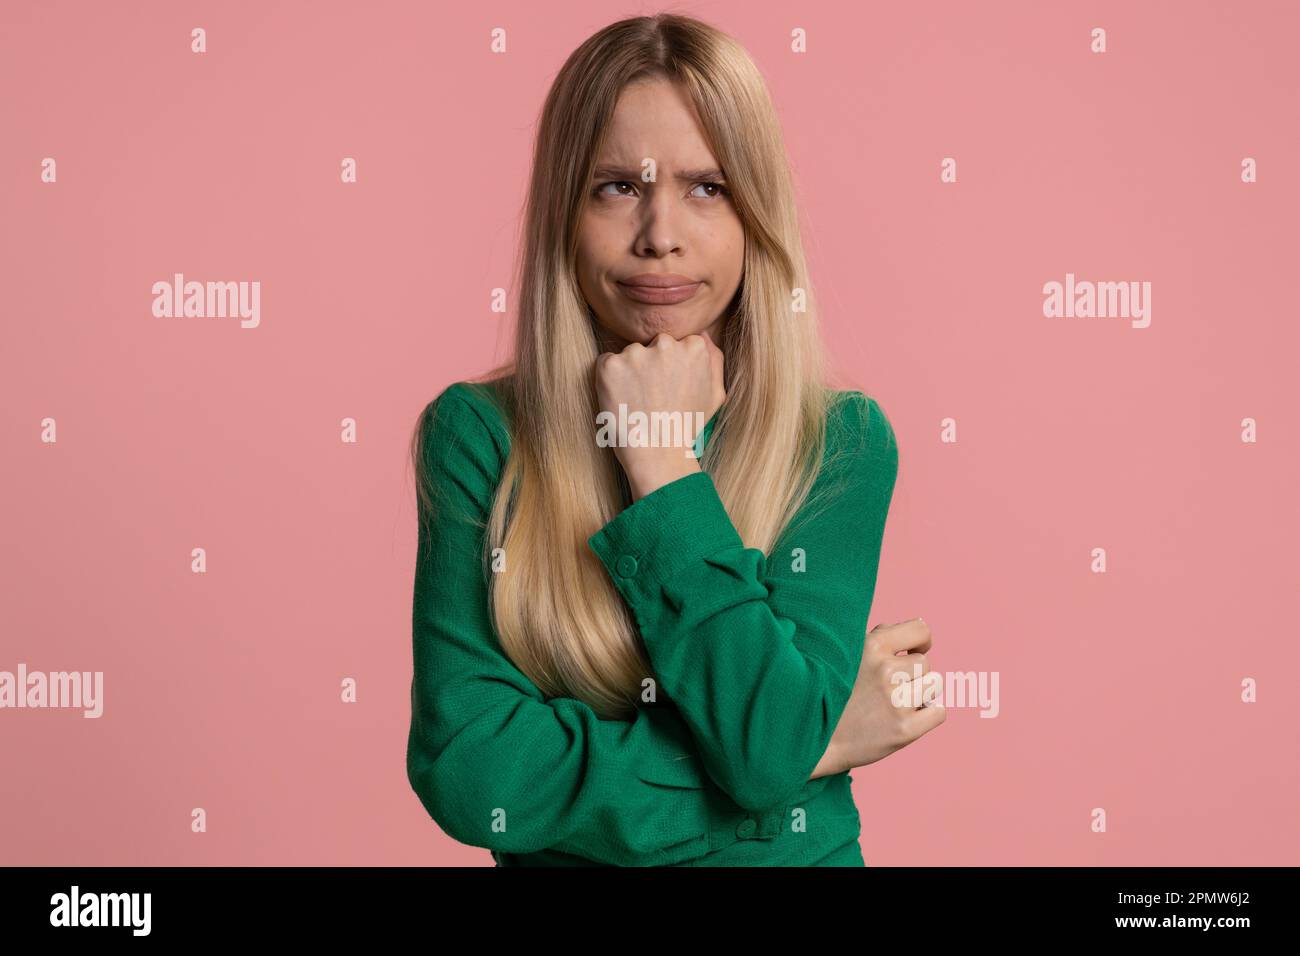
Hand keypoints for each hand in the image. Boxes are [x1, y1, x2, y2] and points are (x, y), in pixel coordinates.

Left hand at [593, 331, 725, 500]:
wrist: (658, 454)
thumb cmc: (688, 427)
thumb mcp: (715, 394)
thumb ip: (714, 360)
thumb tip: (703, 334)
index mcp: (694, 347)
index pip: (677, 343)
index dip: (671, 367)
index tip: (669, 387)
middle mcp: (665, 344)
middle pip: (653, 345)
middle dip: (651, 365)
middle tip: (652, 396)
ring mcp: (636, 354)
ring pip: (630, 354)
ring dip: (630, 372)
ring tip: (637, 402)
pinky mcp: (611, 366)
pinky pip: (606, 363)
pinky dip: (609, 379)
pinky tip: (621, 400)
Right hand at [809, 618, 945, 778]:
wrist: (814, 739)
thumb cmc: (834, 693)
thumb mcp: (848, 655)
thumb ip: (878, 640)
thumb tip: (917, 631)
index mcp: (872, 646)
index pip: (921, 630)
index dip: (920, 641)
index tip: (911, 652)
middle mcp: (885, 670)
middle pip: (925, 663)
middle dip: (912, 674)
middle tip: (888, 688)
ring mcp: (896, 701)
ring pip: (934, 684)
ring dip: (920, 692)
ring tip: (894, 702)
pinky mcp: (904, 730)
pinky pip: (938, 711)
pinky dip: (927, 715)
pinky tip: (905, 718)